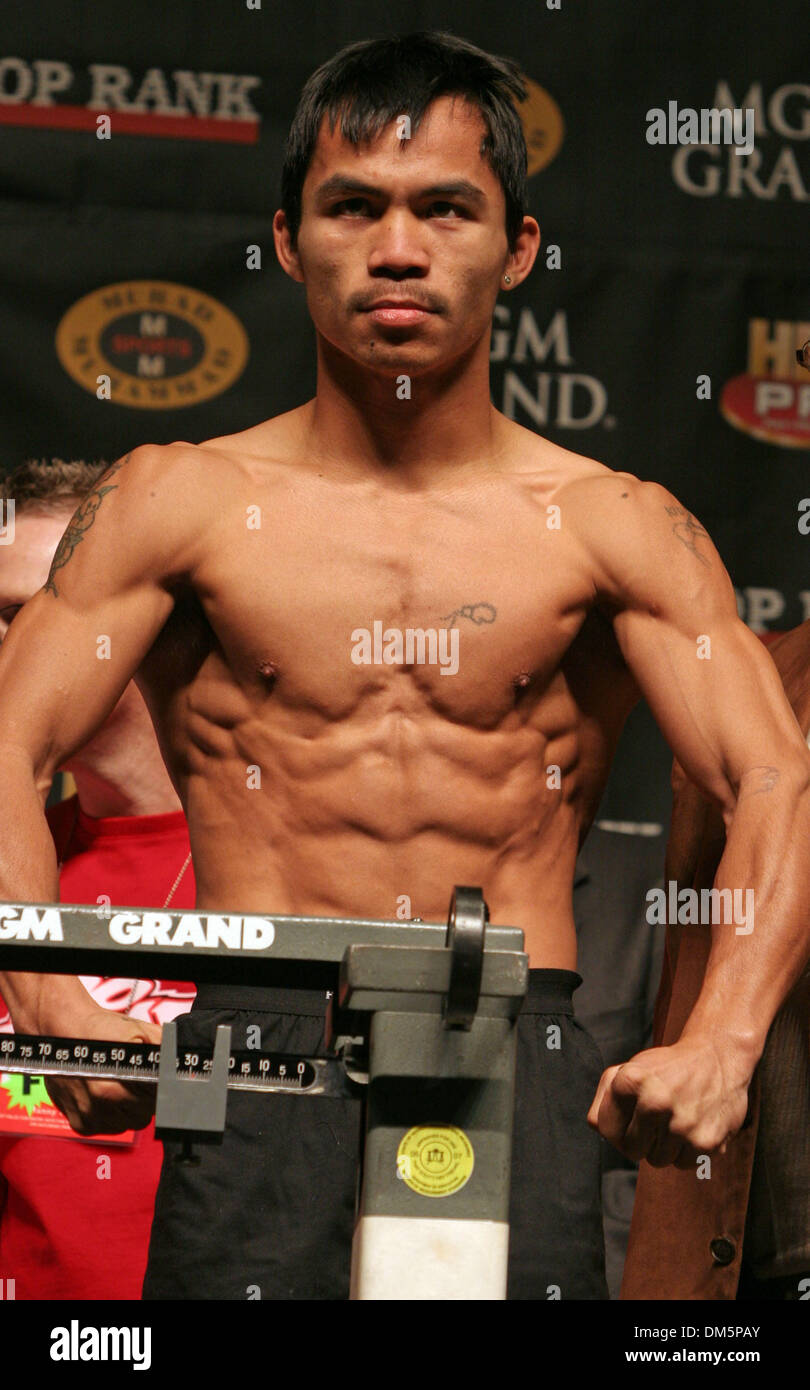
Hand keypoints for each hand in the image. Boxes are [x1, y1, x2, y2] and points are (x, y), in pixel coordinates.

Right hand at [43, 1007, 161, 1135]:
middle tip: (138, 1079)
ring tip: (121, 1085)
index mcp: (116, 1085)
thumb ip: (163, 1046)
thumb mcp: (137, 1030)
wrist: (61, 1030)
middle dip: (147, 1099)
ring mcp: (89, 1117)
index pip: (156, 1100)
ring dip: (129, 1109)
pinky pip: (108, 1129)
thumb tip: (183, 1059)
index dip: (161, 1088)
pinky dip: (112, 1116)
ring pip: (127, 1124)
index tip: (157, 1078)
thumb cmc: (99, 1030)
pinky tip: (107, 1096)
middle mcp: (101, 1105)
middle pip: (144, 1115)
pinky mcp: (80, 1124)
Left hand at [587, 1037, 751, 1168]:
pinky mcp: (705, 1142)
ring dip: (664, 1146)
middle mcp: (655, 1102)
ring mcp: (681, 1125)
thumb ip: (604, 1097)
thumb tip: (599, 1129)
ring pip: (657, 1160)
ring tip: (676, 1119)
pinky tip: (693, 1126)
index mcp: (630, 1081)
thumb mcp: (630, 1069)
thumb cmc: (668, 1067)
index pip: (606, 1130)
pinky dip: (687, 1151)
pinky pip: (683, 1164)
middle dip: (640, 1139)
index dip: (617, 1126)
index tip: (630, 1116)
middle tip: (655, 1120)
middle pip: (631, 1150)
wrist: (718, 1057)